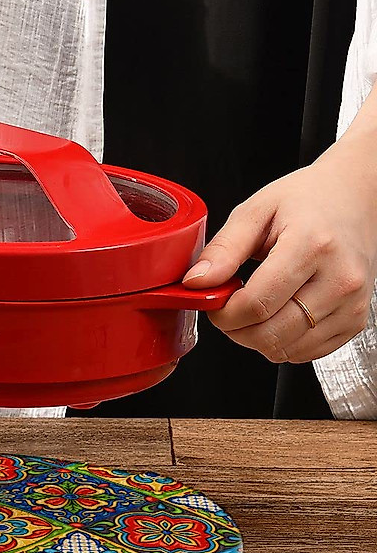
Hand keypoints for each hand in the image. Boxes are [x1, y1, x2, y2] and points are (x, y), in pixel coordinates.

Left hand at [183, 135, 376, 362]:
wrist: (356, 199)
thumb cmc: (306, 201)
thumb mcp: (255, 211)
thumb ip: (223, 249)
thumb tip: (196, 282)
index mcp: (313, 245)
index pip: (256, 304)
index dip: (223, 314)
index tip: (213, 302)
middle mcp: (340, 279)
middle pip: (270, 334)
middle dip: (235, 329)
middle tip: (228, 307)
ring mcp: (353, 303)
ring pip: (287, 350)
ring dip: (257, 338)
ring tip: (254, 306)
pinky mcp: (357, 320)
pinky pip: (307, 352)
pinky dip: (283, 342)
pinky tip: (278, 314)